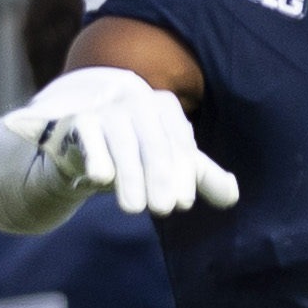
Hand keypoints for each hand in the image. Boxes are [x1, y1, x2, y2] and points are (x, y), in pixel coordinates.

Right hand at [33, 72, 238, 218]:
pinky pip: (87, 137)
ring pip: (123, 144)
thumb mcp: (168, 163)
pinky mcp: (75, 117)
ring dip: (130, 178)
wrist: (75, 151)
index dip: (183, 173)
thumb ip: (200, 176)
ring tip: (134, 209)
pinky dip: (95, 156)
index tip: (183, 203)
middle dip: (159, 178)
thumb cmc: (130, 157)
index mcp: (163, 105)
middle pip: (154, 143)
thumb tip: (232, 196)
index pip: (178, 142)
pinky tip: (101, 178)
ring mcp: (104, 105)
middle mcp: (136, 97)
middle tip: (162, 210)